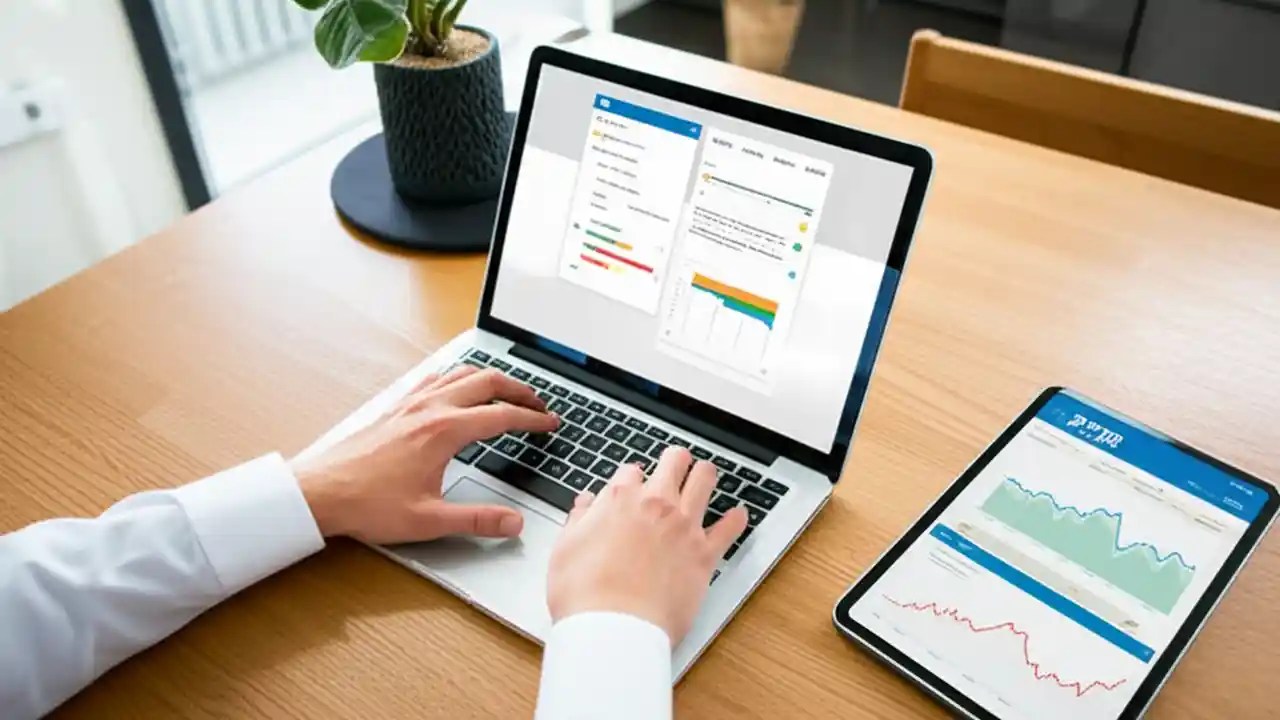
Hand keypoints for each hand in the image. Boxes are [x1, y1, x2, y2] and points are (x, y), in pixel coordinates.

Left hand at [291, 365, 558, 542]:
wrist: (320, 492)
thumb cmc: (367, 504)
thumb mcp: (429, 520)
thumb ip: (477, 520)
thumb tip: (513, 522)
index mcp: (444, 432)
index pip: (502, 416)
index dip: (532, 419)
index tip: (550, 423)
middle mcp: (430, 409)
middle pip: (487, 382)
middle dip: (519, 389)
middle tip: (539, 403)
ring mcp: (411, 404)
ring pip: (461, 374)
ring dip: (491, 378)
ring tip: (507, 391)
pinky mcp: (396, 408)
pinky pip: (435, 378)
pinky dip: (458, 376)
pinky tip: (458, 386)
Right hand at [546, 448, 747, 644]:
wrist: (614, 627)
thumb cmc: (585, 595)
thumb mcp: (565, 549)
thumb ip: (579, 521)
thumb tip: (585, 504)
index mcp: (619, 500)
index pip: (631, 471)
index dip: (633, 477)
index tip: (634, 485)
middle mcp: (655, 505)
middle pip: (674, 461)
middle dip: (675, 461)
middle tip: (676, 465)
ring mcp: (683, 526)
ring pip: (705, 479)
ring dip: (705, 474)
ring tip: (705, 475)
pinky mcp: (704, 553)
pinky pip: (730, 528)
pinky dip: (736, 519)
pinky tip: (738, 515)